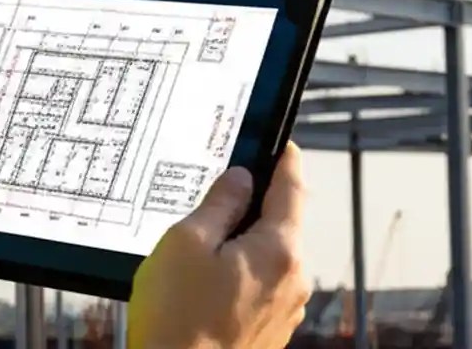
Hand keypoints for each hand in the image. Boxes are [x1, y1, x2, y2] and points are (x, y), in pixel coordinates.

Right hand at [127, 142, 309, 348]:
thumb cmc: (178, 321)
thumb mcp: (185, 243)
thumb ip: (218, 205)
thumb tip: (240, 179)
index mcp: (279, 250)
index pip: (292, 186)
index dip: (283, 158)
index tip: (278, 141)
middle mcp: (294, 279)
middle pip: (279, 223)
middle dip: (248, 208)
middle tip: (209, 202)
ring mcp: (286, 308)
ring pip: (267, 256)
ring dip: (239, 245)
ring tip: (195, 255)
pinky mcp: (271, 330)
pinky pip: (260, 285)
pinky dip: (237, 275)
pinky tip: (202, 286)